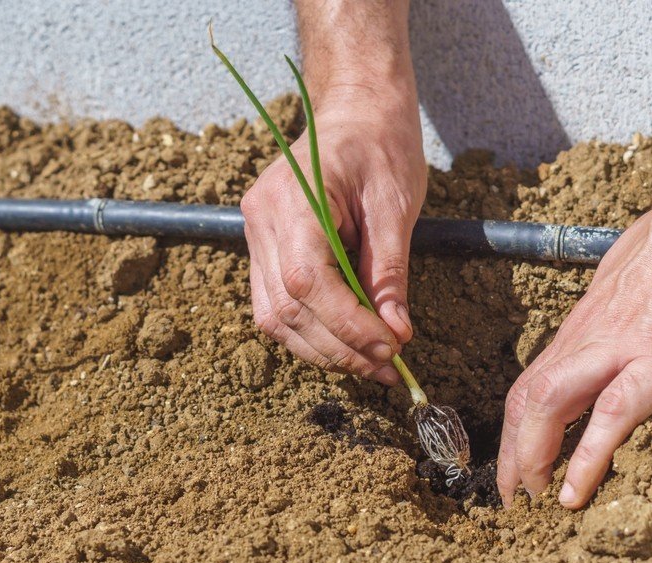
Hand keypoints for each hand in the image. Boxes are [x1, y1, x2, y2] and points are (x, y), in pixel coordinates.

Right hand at [241, 86, 425, 383]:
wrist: (355, 106)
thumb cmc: (381, 143)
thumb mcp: (396, 205)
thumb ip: (390, 273)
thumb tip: (394, 333)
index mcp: (294, 199)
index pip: (307, 282)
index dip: (346, 326)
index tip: (389, 349)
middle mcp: (261, 219)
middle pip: (286, 308)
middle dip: (338, 348)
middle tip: (386, 368)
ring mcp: (255, 233)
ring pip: (274, 317)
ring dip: (322, 349)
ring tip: (370, 362)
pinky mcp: (263, 246)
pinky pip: (275, 304)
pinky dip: (309, 332)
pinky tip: (345, 341)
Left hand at [497, 163, 651, 507]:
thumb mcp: (642, 275)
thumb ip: (625, 307)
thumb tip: (625, 325)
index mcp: (589, 321)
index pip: (534, 379)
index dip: (516, 425)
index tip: (514, 460)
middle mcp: (593, 335)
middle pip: (527, 397)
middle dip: (511, 451)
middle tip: (510, 494)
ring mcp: (625, 346)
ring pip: (549, 404)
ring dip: (531, 456)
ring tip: (531, 498)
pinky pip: (612, 414)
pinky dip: (587, 457)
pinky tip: (575, 492)